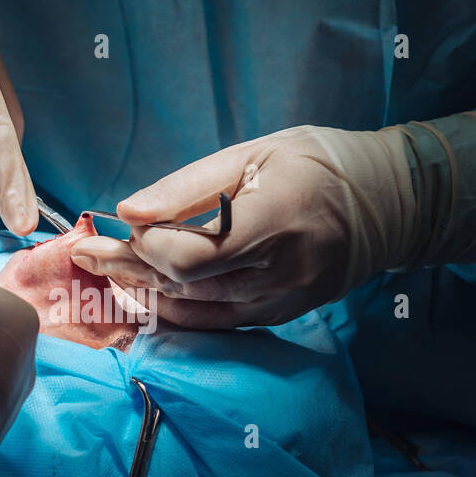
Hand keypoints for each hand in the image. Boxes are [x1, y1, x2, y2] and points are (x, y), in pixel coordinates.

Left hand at [70, 127, 420, 327]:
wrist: (388, 201)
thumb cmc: (316, 163)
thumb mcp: (252, 154)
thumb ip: (188, 188)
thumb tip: (129, 212)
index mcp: (275, 218)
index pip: (190, 254)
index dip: (141, 247)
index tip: (108, 228)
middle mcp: (282, 269)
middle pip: (185, 283)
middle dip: (129, 268)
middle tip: (88, 251)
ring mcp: (285, 299)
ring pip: (197, 308)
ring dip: (146, 290)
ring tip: (109, 269)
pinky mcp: (283, 314)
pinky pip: (219, 322)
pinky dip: (178, 309)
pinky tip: (149, 293)